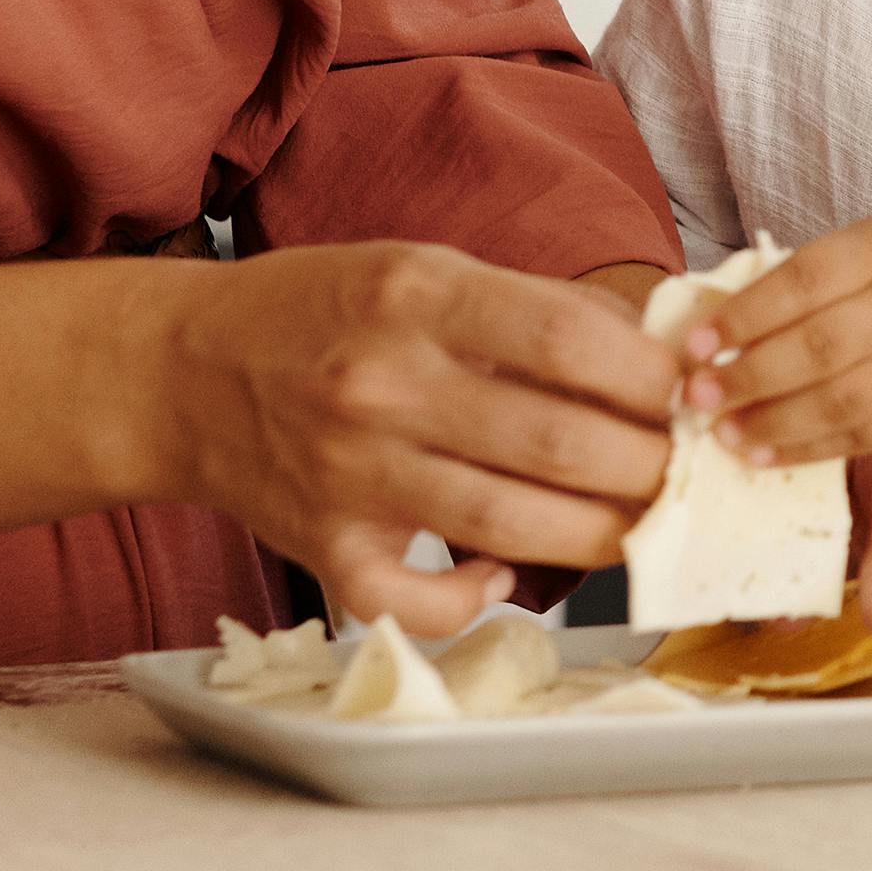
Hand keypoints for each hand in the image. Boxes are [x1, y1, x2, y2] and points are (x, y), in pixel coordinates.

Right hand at [155, 242, 677, 637]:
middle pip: (557, 443)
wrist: (180, 372)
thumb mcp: (423, 269)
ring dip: (597, 535)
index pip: (569, 340)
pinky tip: (505, 570)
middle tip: (682, 470)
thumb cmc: (324, 313)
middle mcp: (384, 384)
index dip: (651, 377)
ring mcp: (350, 473)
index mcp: (418, 296)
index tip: (690, 394)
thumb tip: (651, 353)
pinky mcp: (323, 546)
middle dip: (647, 466)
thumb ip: (531, 308)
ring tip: (633, 523)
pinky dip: (478, 595)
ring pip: (510, 525)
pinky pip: (418, 601)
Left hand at [682, 215, 871, 466]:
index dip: (744, 315)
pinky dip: (807, 450)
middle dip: (747, 376)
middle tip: (693, 397)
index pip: (803, 281)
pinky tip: (762, 455)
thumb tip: (713, 325)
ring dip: (771, 422)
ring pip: (840, 401)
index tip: (694, 343)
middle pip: (819, 346)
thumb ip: (806, 279)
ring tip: (720, 433)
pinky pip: (864, 437)